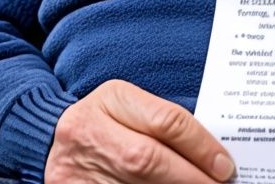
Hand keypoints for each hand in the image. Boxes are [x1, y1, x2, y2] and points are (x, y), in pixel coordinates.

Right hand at [45, 80, 234, 182]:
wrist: (49, 141)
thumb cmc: (104, 122)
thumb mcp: (128, 109)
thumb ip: (163, 125)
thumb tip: (212, 157)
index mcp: (111, 98)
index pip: (166, 121)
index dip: (202, 147)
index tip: (225, 167)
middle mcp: (91, 130)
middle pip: (149, 160)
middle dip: (191, 179)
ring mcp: (77, 165)